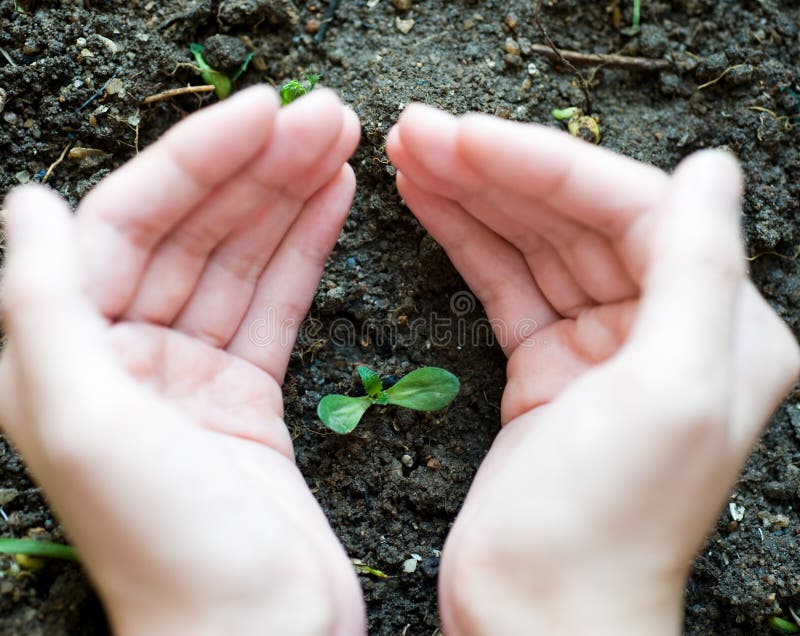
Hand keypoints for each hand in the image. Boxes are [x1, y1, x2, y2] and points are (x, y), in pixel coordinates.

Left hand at [0, 87, 364, 635]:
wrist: (257, 635)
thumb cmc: (170, 550)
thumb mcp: (84, 423)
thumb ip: (43, 308)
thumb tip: (30, 204)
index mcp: (69, 353)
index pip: (132, 223)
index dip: (198, 160)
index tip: (264, 113)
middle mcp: (122, 356)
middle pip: (193, 232)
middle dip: (258, 167)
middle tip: (326, 116)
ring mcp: (189, 375)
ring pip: (240, 261)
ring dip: (288, 197)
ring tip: (341, 144)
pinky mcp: (245, 397)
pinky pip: (272, 304)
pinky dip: (303, 250)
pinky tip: (332, 202)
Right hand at [387, 105, 798, 634]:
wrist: (536, 617)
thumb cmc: (602, 528)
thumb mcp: (667, 394)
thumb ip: (702, 272)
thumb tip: (713, 167)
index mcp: (716, 328)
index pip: (631, 208)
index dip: (544, 165)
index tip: (466, 138)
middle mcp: (666, 328)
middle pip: (577, 219)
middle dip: (496, 169)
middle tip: (420, 132)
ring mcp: (601, 347)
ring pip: (535, 245)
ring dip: (474, 196)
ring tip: (411, 156)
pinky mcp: (546, 367)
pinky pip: (507, 283)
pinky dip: (468, 241)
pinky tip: (430, 205)